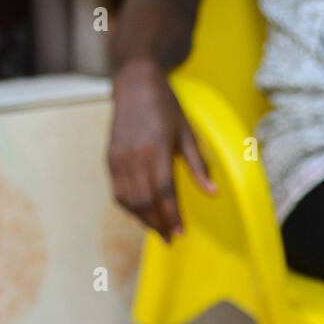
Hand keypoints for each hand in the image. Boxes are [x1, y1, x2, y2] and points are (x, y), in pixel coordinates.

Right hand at [108, 58, 215, 242]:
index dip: (172, 214)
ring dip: (143, 219)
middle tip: (170, 239)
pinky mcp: (110, 158)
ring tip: (158, 231)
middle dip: (158, 223)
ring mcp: (119, 157)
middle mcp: (134, 155)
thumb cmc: (165, 106)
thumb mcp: (187, 132)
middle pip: (145, 199)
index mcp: (156, 148)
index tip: (180, 233)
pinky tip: (142, 215)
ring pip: (128, 199)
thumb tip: (213, 192)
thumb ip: (198, 165)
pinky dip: (129, 207)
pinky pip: (117, 191)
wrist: (134, 84)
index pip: (164, 190)